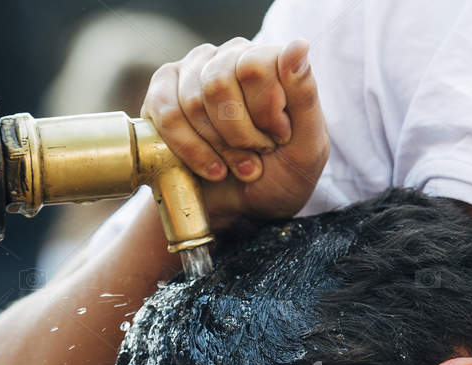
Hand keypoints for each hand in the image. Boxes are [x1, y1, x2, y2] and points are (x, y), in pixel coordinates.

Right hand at [140, 37, 328, 231]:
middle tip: (254, 154)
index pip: (254, 65)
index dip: (265, 111)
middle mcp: (229, 56)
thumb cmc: (280, 177)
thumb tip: (297, 46)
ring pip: (192, 100)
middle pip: (219, 81)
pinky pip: (165, 112)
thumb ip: (305, 95)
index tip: (278, 137)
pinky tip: (210, 167)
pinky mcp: (162, 94)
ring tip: (233, 165)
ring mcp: (192, 71)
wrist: (242, 211)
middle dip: (238, 134)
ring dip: (216, 146)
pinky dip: (189, 149)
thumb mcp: (309, 145)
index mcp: (268, 58)